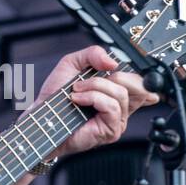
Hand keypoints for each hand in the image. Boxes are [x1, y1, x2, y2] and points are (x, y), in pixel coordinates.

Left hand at [33, 45, 159, 158]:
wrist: (43, 117)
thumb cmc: (57, 95)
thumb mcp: (73, 63)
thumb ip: (93, 54)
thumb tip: (112, 62)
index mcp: (117, 90)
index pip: (142, 80)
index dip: (138, 71)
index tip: (117, 66)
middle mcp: (122, 105)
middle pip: (137, 84)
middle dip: (112, 75)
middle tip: (88, 79)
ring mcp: (119, 119)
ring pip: (121, 93)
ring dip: (95, 86)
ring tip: (76, 90)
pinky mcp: (112, 130)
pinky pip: (112, 106)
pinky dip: (93, 98)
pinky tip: (78, 100)